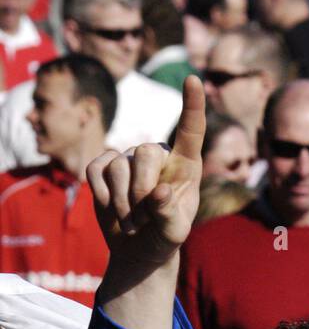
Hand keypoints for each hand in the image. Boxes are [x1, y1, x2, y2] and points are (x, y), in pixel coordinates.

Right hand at [87, 75, 204, 268]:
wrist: (138, 249)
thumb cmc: (163, 238)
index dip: (192, 105)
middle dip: (141, 190)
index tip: (193, 79)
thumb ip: (170, 214)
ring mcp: (128, 158)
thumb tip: (159, 191)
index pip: (191, 131)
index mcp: (185, 165)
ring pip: (118, 166)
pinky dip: (103, 197)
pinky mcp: (103, 166)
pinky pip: (95, 171)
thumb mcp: (174, 234)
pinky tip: (113, 211)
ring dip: (123, 203)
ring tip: (133, 222)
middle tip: (144, 220)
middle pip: (145, 152)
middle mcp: (157, 155)